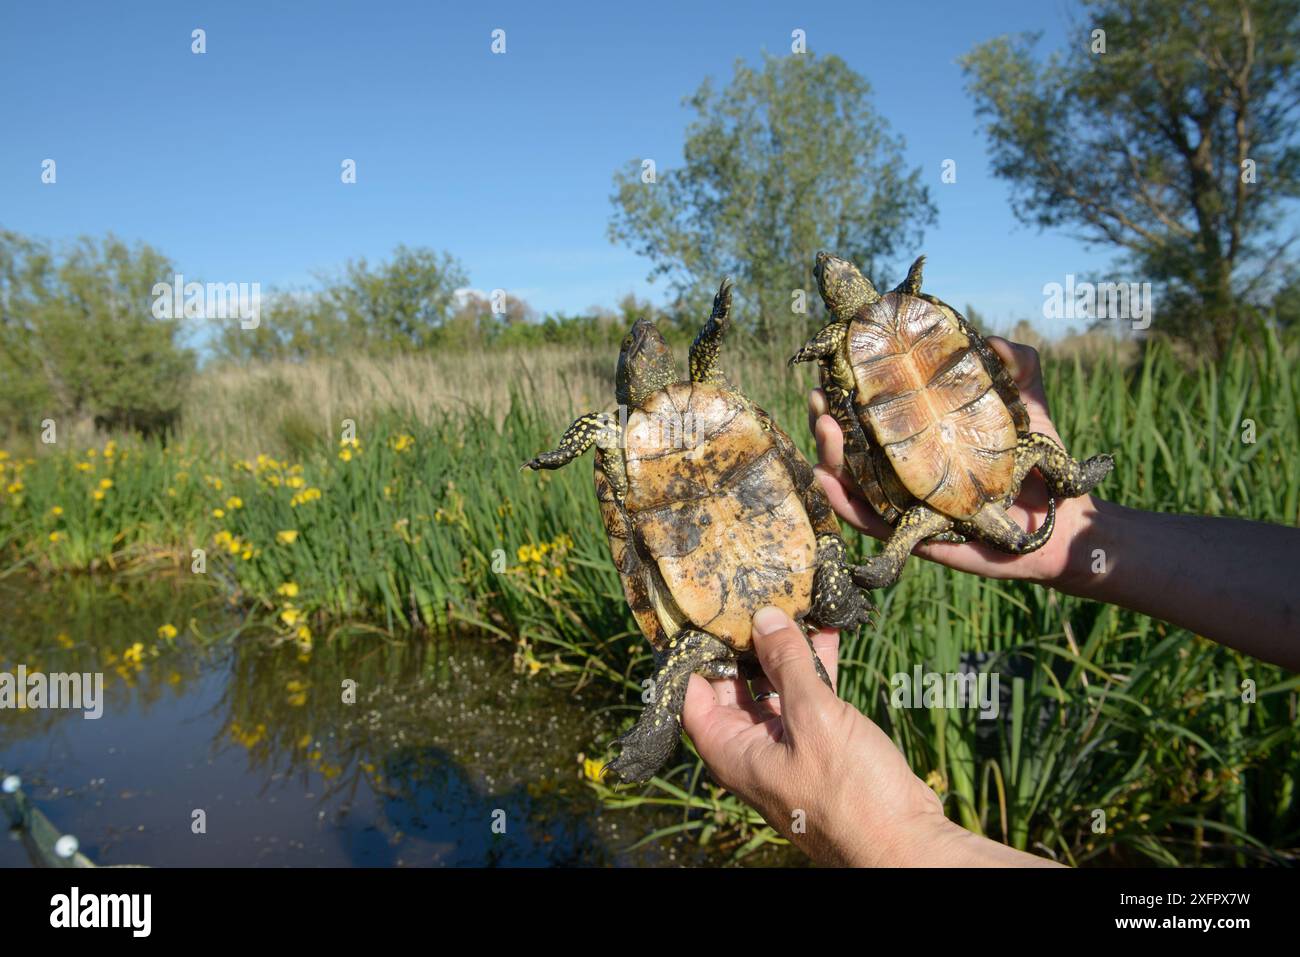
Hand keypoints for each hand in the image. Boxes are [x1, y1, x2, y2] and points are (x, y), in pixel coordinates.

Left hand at [680, 606, 949, 865]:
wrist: (904, 842)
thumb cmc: (851, 792)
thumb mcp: (815, 717)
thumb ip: (787, 664)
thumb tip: (764, 617)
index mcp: (732, 751)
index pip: (693, 694)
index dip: (696, 653)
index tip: (706, 611)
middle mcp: (752, 749)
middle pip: (734, 686)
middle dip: (744, 642)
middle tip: (751, 594)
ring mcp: (787, 747)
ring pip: (775, 688)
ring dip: (784, 650)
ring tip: (789, 601)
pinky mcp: (821, 745)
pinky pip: (808, 697)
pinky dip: (815, 666)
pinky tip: (825, 628)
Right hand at [810, 337, 1094, 586]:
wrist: (1061, 517)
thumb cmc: (1039, 460)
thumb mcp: (1028, 403)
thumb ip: (1018, 366)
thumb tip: (993, 343)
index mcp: (922, 435)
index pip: (876, 411)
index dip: (851, 389)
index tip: (835, 365)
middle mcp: (905, 467)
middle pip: (852, 444)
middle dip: (827, 419)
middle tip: (819, 398)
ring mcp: (904, 501)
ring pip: (852, 480)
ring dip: (830, 454)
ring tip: (824, 428)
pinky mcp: (910, 535)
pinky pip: (867, 521)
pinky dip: (842, 503)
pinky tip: (825, 479)